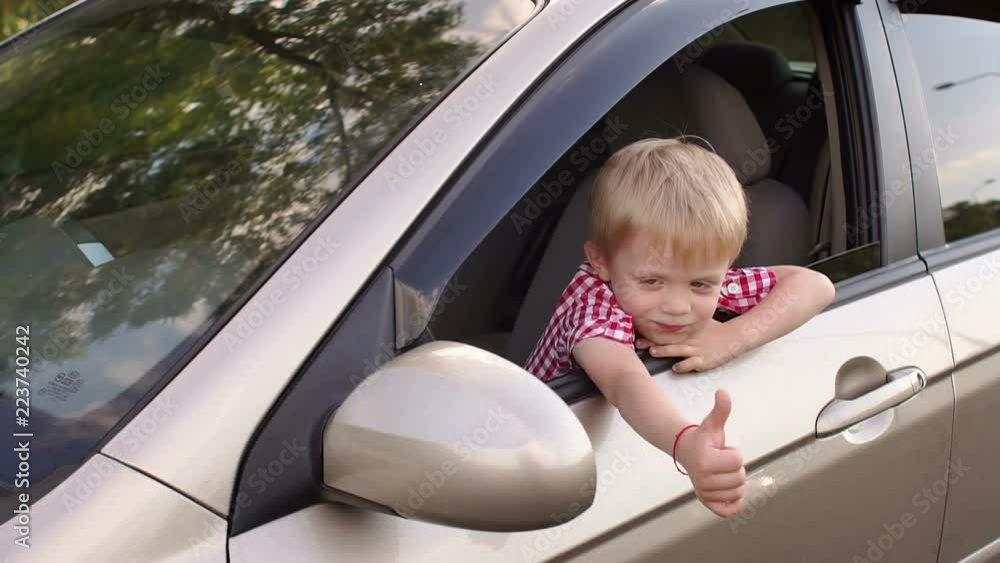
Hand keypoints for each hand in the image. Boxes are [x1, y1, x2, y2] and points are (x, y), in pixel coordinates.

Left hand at [638, 319, 741, 372]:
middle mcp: (689, 341)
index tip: (638, 332)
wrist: (734, 337)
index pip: (666, 332)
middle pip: (668, 341)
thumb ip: (682, 325)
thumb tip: (664, 321)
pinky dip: (684, 366)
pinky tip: (675, 368)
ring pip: (678, 351)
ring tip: (653, 351)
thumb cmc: (714, 330)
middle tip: (639, 343)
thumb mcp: (698, 324)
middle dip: (652, 342)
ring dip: (665, 351)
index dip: (651, 333)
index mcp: (686, 332)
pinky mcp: (704, 361)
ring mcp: (696, 351)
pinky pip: (692, 363)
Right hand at [674, 389, 745, 517]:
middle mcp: (703, 479)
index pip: (738, 460)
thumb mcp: (713, 423)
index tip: (720, 450)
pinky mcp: (707, 503)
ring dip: (734, 482)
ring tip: (721, 472)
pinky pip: (729, 511)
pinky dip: (733, 503)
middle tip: (721, 461)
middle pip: (740, 478)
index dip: (733, 452)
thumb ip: (721, 409)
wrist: (686, 451)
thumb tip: (723, 392)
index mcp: (705, 460)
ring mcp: (704, 492)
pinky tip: (726, 490)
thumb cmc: (703, 438)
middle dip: (734, 468)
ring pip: (738, 492)